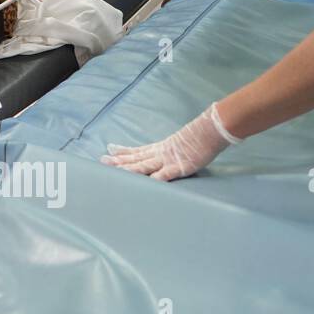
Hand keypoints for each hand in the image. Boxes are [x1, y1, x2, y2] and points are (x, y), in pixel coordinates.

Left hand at [101, 103, 239, 180]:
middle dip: (119, 160)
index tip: (109, 150)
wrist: (211, 131)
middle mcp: (161, 154)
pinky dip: (153, 179)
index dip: (124, 152)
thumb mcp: (182, 143)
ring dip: (128, 169)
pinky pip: (164, 175)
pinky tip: (142, 182)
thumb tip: (174, 149)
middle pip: (136, 158)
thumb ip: (174, 148)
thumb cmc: (200, 137)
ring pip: (144, 166)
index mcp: (161, 148)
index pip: (138, 151)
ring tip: (114, 169)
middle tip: (101, 161)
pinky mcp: (179, 167)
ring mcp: (168, 161)